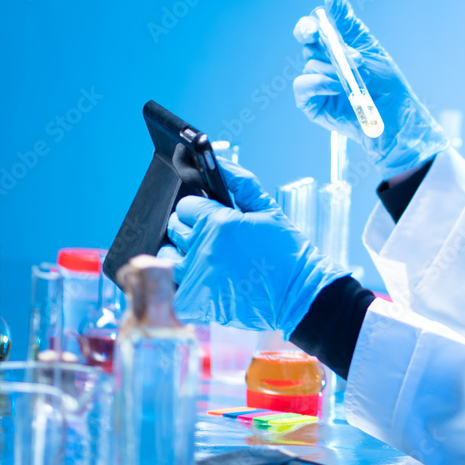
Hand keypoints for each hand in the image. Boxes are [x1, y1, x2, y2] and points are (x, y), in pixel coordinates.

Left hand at [157, 157, 350, 338]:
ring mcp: (196, 278)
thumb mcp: (268, 209)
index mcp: (219, 223)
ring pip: (167, 256)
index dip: (200, 209)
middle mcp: (203, 250)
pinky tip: (204, 282)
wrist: (298, 294)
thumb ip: (241, 182)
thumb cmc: (286, 252)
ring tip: (206, 261)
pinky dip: (183, 283)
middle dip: (192, 229)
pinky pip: (171, 287)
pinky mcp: (194, 303)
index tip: (212, 217)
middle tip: (215, 239)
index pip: (185, 206)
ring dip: (182, 256)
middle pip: (174, 228)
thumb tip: (217, 161)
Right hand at [292, 0, 448, 179]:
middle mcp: (322, 62)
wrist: (394, 116)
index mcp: (335, 47)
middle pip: (306, 42)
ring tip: (359, 77)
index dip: (310, 24)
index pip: (313, 29)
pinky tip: (339, 88)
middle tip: (323, 39)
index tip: (317, 24)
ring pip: (311, 64)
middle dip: (316, 39)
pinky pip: (303, 85)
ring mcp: (316, 83)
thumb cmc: (386, 84)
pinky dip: (320, 83)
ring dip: (335, 68)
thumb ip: (347, 23)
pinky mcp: (312, 103)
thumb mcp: (369, 47)